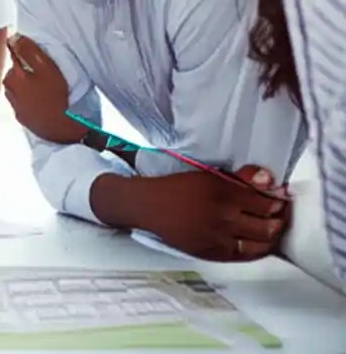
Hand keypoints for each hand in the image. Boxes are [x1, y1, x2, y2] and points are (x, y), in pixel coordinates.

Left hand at [3, 34, 84, 143]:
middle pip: (16, 69)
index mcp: (13, 74)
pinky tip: (42, 99)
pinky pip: (22, 100)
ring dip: (27, 83)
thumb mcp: (47, 67)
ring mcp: (13, 103)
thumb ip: (28, 51)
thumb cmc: (56, 97)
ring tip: (45, 87)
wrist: (61, 128)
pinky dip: (29, 97)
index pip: (13, 53)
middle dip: (27, 68)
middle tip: (45, 72)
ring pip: (18, 85)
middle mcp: (9, 89)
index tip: (32, 50)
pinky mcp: (20, 115)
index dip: (22, 49)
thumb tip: (13, 37)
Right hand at [141, 165, 289, 261]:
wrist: (149, 206)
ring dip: (272, 236)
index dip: (279, 201)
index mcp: (223, 192)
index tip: (281, 198)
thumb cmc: (180, 187)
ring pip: (261, 243)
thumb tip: (269, 179)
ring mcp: (218, 237)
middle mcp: (223, 216)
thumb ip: (241, 177)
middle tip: (281, 213)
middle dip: (280, 219)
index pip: (266, 202)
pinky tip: (259, 242)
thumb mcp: (209, 175)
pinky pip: (245, 256)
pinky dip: (258, 249)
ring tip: (272, 228)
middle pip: (268, 224)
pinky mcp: (212, 253)